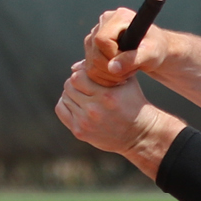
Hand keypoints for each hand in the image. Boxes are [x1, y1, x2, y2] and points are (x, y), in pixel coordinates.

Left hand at [55, 61, 178, 168]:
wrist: (139, 133)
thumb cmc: (133, 103)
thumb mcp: (127, 81)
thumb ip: (106, 68)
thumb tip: (75, 66)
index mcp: (106, 96)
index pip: (77, 76)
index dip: (81, 73)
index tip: (88, 76)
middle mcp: (95, 110)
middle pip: (69, 86)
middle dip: (76, 83)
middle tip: (85, 86)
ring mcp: (86, 122)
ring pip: (65, 97)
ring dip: (72, 94)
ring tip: (84, 96)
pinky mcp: (80, 132)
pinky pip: (61, 110)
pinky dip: (66, 104)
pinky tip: (77, 105)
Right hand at [84, 7, 174, 87]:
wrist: (152, 50)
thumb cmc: (156, 48)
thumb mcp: (151, 54)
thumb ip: (133, 59)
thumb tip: (112, 68)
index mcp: (119, 16)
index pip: (102, 39)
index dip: (113, 56)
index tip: (130, 62)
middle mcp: (103, 22)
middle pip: (95, 53)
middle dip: (114, 69)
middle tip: (131, 70)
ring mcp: (94, 34)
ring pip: (91, 63)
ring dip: (110, 75)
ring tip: (127, 71)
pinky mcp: (91, 47)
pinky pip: (89, 69)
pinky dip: (104, 78)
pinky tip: (119, 74)